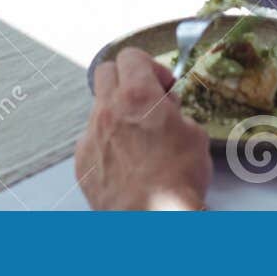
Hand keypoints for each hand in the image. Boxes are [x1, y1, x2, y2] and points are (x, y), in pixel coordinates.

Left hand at [75, 47, 211, 210]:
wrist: (151, 219)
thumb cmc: (178, 179)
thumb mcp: (195, 135)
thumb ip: (176, 113)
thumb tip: (168, 112)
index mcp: (137, 95)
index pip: (131, 55)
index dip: (150, 66)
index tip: (163, 86)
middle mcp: (108, 109)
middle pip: (106, 72)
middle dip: (126, 80)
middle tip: (146, 101)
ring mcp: (90, 135)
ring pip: (99, 107)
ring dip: (117, 113)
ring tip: (138, 139)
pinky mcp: (81, 160)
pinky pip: (91, 139)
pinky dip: (106, 142)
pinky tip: (125, 162)